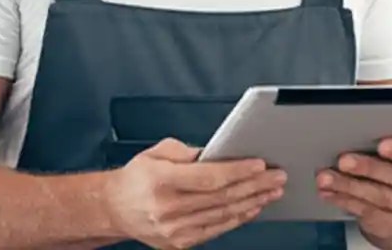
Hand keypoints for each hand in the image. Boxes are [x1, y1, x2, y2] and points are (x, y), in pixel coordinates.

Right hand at [103, 138, 285, 249]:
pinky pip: (216, 229)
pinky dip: (238, 218)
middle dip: (255, 185)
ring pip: (223, 215)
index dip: (238, 171)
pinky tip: (254, 207)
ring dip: (253, 202)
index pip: (209, 177)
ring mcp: (174, 230)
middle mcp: (168, 208)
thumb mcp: (156, 152)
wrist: (113, 209)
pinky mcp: (179, 243)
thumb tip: (220, 153)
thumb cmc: (137, 177)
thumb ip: (188, 152)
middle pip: (222, 197)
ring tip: (273, 190)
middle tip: (278, 176)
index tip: (260, 164)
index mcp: (161, 181)